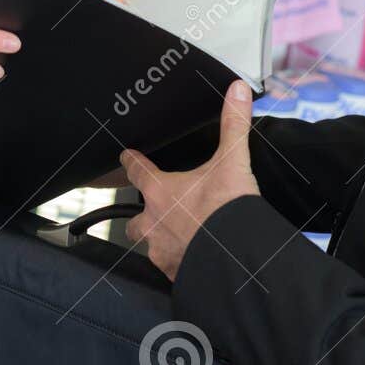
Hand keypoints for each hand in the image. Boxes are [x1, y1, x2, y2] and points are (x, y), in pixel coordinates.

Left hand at [121, 80, 259, 279]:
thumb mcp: (232, 162)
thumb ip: (234, 125)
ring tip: (180, 237)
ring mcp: (161, 252)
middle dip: (142, 216)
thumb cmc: (227, 211)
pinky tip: (194, 260)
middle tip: (156, 211)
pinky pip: (170, 268)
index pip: (136, 170)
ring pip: (150, 245)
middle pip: (134, 219)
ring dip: (161, 240)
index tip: (126, 156)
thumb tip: (238, 90)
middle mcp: (154, 223)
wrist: (236, 259)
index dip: (130, 161)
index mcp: (161, 192)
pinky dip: (179, 263)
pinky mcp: (174, 274)